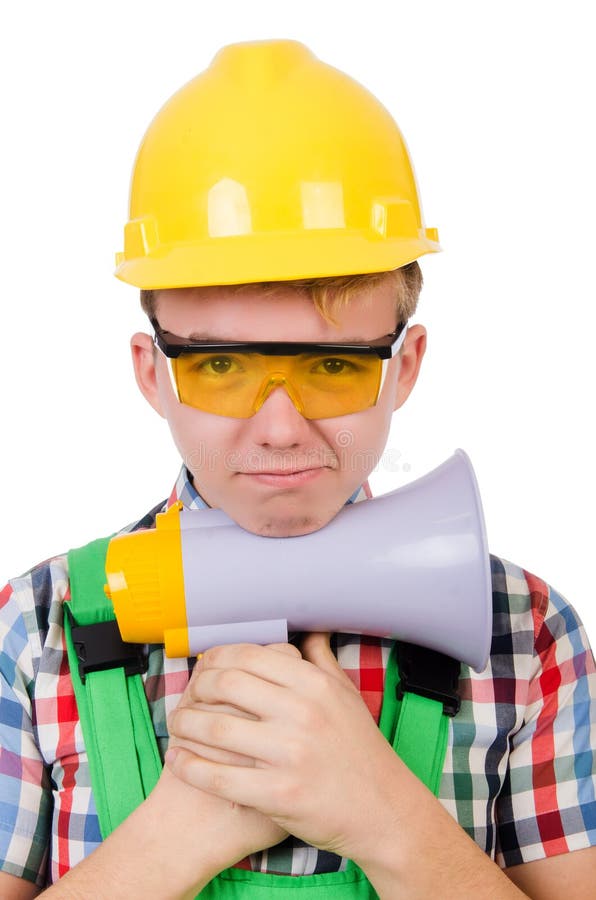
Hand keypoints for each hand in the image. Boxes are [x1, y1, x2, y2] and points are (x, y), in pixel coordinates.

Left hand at [166, 634, 409, 860]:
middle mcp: (301, 713)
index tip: (203, 667)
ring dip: (183, 724)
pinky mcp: (278, 795)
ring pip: (214, 729)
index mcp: (315, 685)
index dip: (215, 658)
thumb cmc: (362, 751)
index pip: (248, 656)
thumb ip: (322, 661)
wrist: (383, 811)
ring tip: (175, 725)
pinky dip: (189, 766)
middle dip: (194, 688)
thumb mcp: (347, 696)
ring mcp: (289, 755)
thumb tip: (308, 632)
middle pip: (225, 685)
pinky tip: (179, 760)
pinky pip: (218, 777)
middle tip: (186, 696)